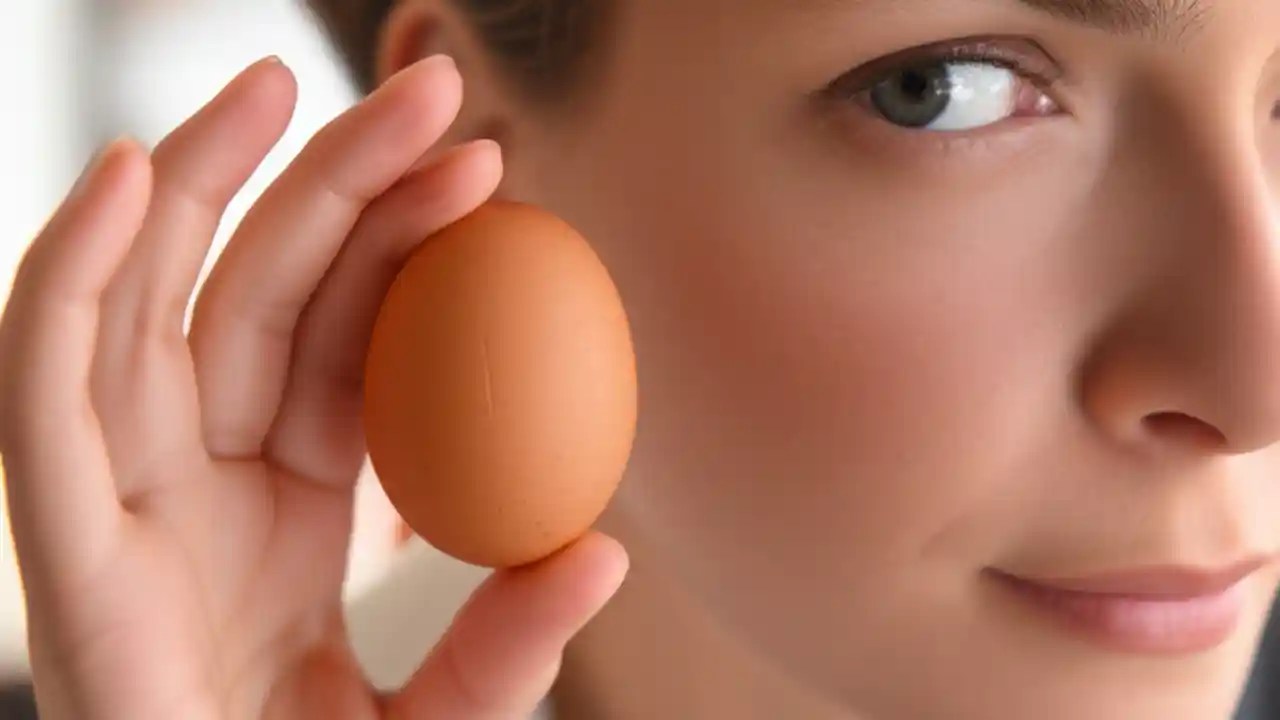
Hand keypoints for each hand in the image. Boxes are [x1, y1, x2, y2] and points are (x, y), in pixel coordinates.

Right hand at [0, 55, 626, 719]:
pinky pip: (48, 388)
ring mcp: (127, 510)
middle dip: (332, 183)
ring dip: (210, 183)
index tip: (485, 170)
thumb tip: (607, 551)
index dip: (406, 250)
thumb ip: (511, 645)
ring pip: (155, 310)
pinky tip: (135, 174)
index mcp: (291, 516)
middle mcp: (202, 492)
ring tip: (282, 77)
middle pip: (260, 300)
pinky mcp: (61, 548)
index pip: (346, 345)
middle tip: (427, 90)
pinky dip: (75, 276)